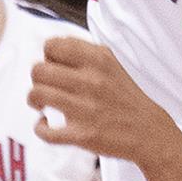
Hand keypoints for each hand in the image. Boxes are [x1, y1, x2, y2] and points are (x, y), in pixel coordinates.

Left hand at [29, 34, 175, 163]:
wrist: (148, 131)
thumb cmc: (123, 96)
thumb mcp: (110, 64)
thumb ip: (82, 53)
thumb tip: (49, 49)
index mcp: (98, 59)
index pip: (53, 45)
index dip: (47, 55)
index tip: (53, 65)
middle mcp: (91, 81)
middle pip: (39, 70)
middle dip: (37, 78)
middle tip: (44, 86)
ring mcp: (85, 108)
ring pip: (37, 95)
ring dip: (34, 100)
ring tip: (41, 104)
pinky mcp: (82, 135)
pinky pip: (45, 130)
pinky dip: (40, 127)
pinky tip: (46, 124)